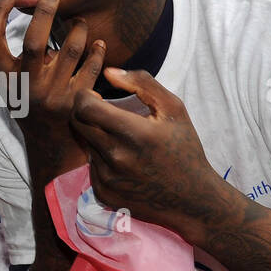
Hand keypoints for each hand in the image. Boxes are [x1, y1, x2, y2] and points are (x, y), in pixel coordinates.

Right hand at [0, 0, 102, 176]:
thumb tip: (38, 17)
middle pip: (33, 42)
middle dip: (44, 11)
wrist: (51, 148)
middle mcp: (27, 87)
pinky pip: (92, 67)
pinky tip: (99, 44)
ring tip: (80, 22)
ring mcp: (53, 95)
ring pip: (70, 50)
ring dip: (78, 29)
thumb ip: (20, 60)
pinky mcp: (77, 102)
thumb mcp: (14, 87)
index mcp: (6, 79)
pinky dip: (97, 52)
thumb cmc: (32, 108)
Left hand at [69, 68, 231, 242]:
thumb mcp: (173, 109)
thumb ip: (142, 83)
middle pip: (77, 124)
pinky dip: (101, 159)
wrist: (192, 198)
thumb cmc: (185, 148)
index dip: (84, 96)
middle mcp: (116, 157)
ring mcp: (107, 178)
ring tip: (119, 137)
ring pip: (85, 145)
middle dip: (83, 112)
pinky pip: (91, 167)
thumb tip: (108, 72)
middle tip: (100, 110)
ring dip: (95, 136)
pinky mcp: (104, 193)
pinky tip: (122, 160)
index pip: (85, 107)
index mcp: (134, 133)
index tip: (94, 95)